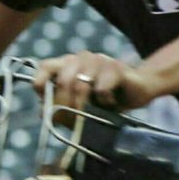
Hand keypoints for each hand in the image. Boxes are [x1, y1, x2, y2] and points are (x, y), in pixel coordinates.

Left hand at [33, 50, 148, 112]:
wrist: (137, 92)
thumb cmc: (104, 100)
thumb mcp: (78, 105)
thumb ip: (60, 105)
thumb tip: (43, 113)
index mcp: (67, 64)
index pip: (45, 66)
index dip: (41, 84)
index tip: (45, 102)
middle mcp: (81, 58)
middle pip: (63, 81)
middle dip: (65, 106)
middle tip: (73, 121)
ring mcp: (99, 60)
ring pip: (81, 86)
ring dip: (85, 107)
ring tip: (94, 113)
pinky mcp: (116, 67)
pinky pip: (101, 89)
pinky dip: (104, 102)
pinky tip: (110, 103)